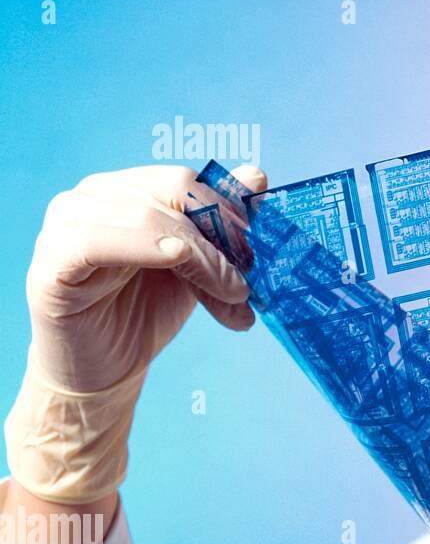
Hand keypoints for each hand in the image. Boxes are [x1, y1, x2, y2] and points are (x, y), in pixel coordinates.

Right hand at [5, 164, 267, 503]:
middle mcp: (93, 195)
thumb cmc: (147, 311)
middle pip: (174, 190)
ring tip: (231, 296)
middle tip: (248, 278)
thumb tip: (256, 174)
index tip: (263, 249)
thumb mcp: (199, 264)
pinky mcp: (52, 262)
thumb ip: (222, 222)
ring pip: (148, 218)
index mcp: (127, 188)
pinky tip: (178, 263)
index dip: (232, 211)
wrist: (106, 369)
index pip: (188, 180)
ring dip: (202, 257)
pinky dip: (148, 248)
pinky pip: (98, 241)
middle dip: (222, 235)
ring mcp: (66, 224)